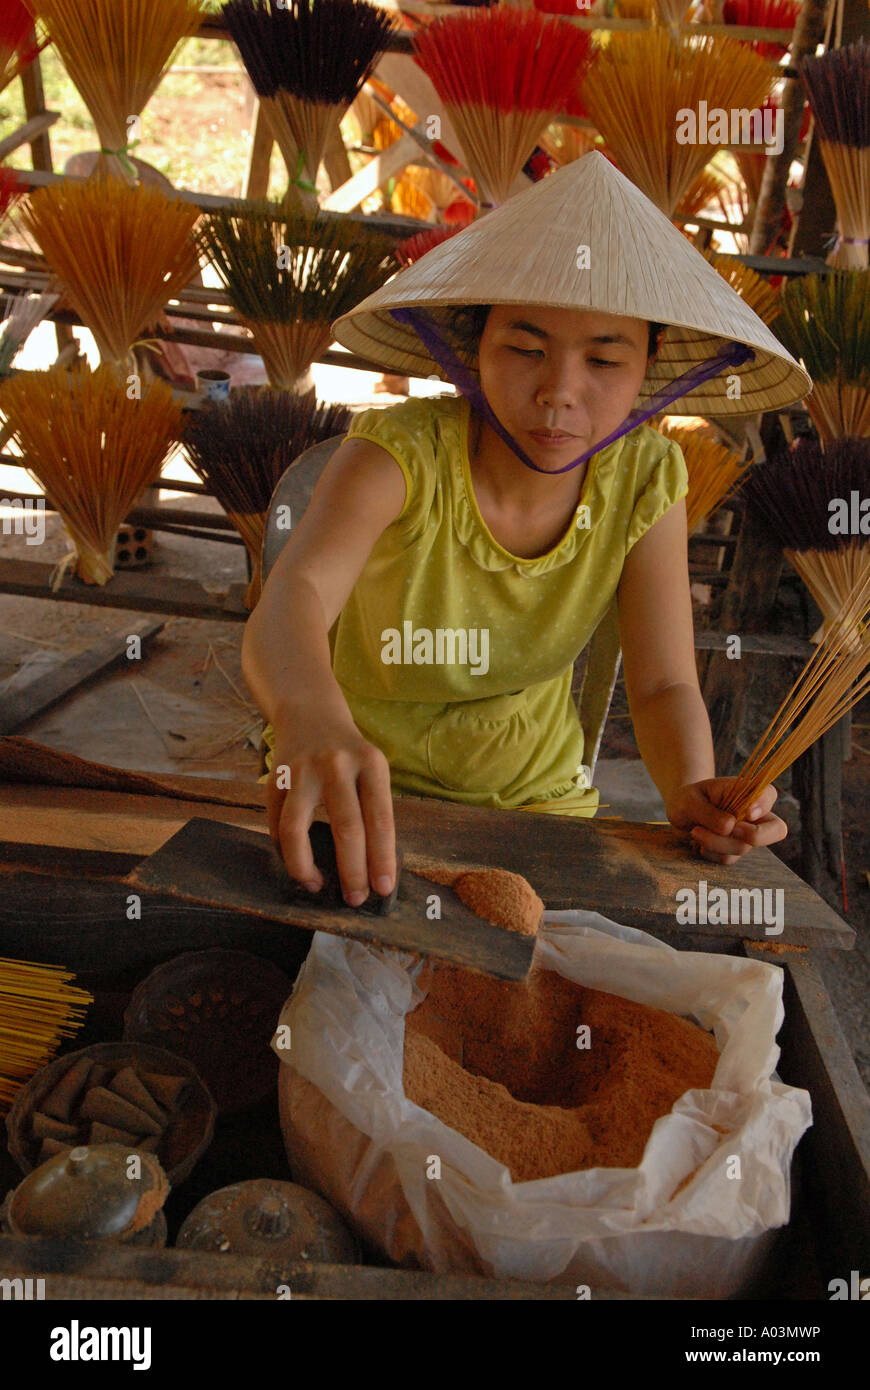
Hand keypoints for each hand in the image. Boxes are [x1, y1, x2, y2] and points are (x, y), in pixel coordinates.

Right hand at [267, 711, 395, 905]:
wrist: (311, 714)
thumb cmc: (350, 755)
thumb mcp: (372, 770)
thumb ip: (372, 810)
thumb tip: (371, 871)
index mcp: (371, 763)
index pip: (381, 819)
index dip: (382, 858)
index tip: (383, 888)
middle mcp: (337, 764)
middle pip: (346, 827)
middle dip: (352, 871)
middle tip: (355, 899)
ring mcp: (301, 770)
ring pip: (297, 829)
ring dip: (305, 866)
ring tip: (316, 885)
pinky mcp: (274, 777)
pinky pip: (277, 824)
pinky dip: (286, 850)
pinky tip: (298, 862)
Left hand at [666, 778, 786, 864]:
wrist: (678, 816)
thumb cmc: (687, 801)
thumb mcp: (689, 800)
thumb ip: (709, 812)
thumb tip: (730, 828)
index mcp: (745, 792)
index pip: (769, 794)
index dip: (764, 805)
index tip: (748, 812)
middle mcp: (752, 816)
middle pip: (777, 830)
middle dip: (756, 835)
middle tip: (731, 830)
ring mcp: (745, 836)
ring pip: (743, 847)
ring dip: (716, 842)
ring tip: (695, 830)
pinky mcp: (733, 852)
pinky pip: (727, 859)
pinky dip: (709, 852)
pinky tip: (697, 841)